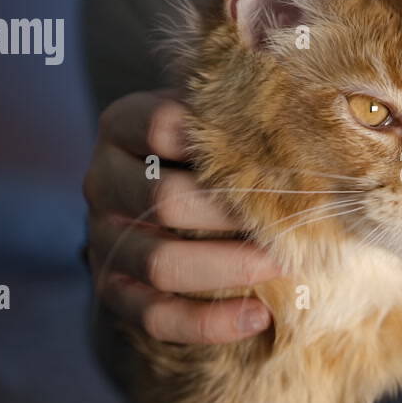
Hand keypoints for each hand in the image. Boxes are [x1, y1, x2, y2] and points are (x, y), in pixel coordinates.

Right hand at [83, 90, 281, 343]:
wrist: (169, 216)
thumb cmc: (210, 157)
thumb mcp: (213, 121)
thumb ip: (240, 105)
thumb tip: (296, 80)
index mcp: (124, 127)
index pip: (161, 125)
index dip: (214, 141)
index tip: (273, 154)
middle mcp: (104, 181)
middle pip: (164, 199)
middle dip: (233, 214)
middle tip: (293, 221)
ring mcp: (104, 240)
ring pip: (160, 262)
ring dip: (229, 267)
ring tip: (284, 267)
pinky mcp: (114, 292)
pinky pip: (155, 316)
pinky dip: (208, 322)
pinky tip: (258, 318)